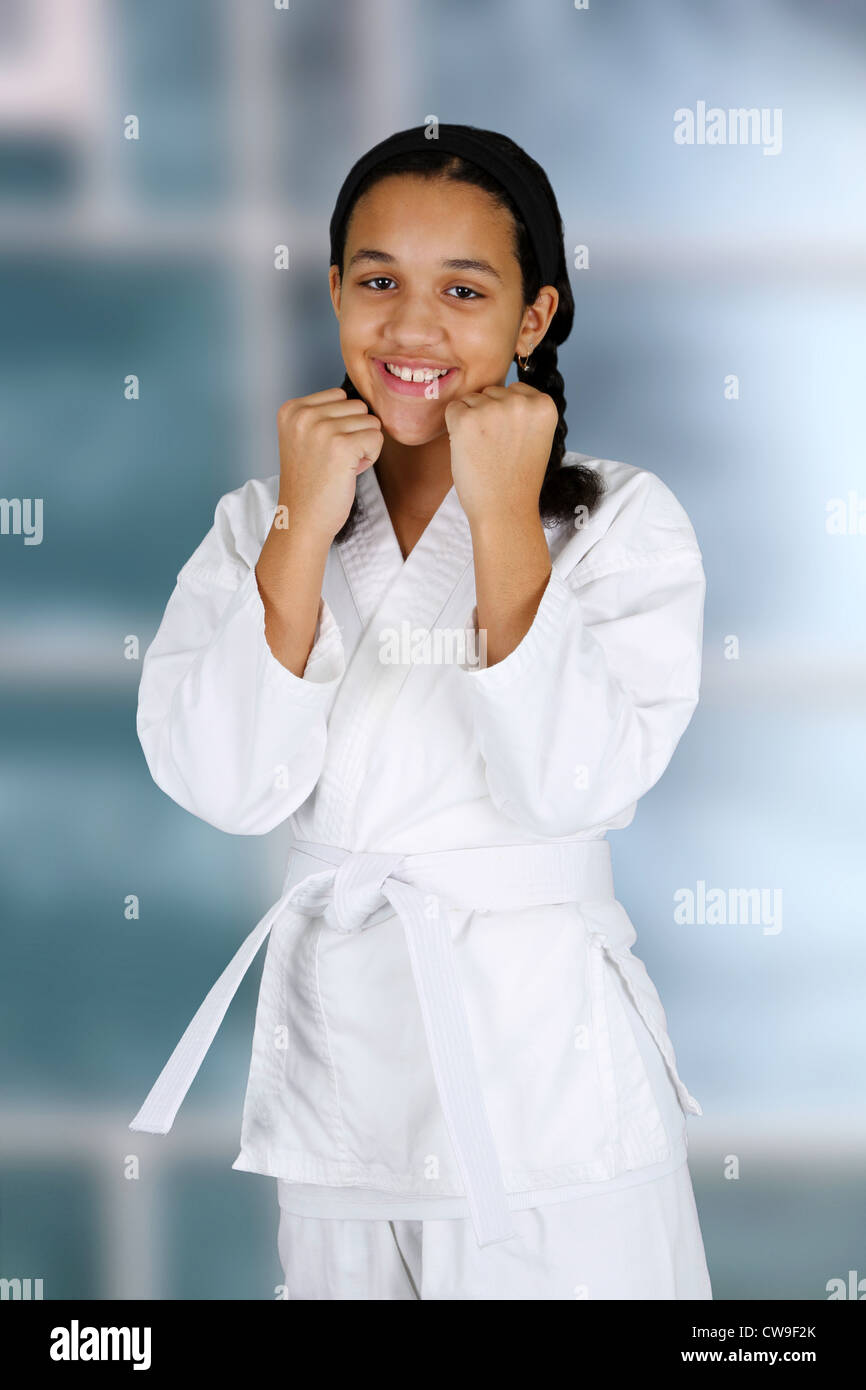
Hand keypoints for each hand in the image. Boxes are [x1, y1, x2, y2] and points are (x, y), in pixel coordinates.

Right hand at [276, 386, 383, 541]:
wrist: (302, 520)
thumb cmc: (309, 483)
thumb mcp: (305, 438)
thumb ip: (325, 414)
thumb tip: (364, 400)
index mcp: (291, 409)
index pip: (340, 396)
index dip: (340, 425)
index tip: (323, 450)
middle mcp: (303, 414)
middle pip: (357, 406)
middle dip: (354, 434)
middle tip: (333, 460)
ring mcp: (322, 429)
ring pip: (370, 421)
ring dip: (363, 446)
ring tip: (340, 467)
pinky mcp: (342, 446)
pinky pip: (377, 438)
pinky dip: (371, 457)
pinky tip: (350, 472)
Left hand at [444, 382, 557, 527]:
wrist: (505, 511)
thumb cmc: (517, 480)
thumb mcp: (535, 437)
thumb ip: (523, 412)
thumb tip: (496, 391)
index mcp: (544, 404)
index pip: (515, 390)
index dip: (507, 417)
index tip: (511, 441)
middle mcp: (520, 401)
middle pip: (492, 392)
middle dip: (489, 416)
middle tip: (497, 450)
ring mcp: (492, 408)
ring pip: (472, 400)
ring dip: (472, 422)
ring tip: (485, 452)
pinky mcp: (466, 419)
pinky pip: (453, 410)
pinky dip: (455, 429)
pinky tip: (469, 450)